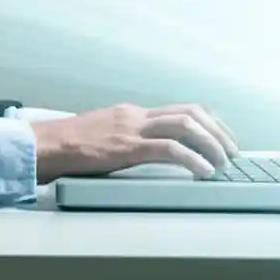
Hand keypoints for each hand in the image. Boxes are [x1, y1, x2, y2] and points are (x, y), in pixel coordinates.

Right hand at [30, 103, 239, 182]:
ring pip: (186, 125)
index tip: (223, 138)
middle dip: (218, 131)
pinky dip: (193, 158)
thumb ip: (127, 136)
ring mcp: (133, 129)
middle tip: (232, 153)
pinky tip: (204, 171)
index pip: (183, 108)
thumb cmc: (69, 145)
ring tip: (223, 164)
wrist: (47, 145)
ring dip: (211, 144)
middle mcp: (138, 116)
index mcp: (134, 113)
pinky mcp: (127, 148)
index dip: (210, 122)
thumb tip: (148, 149)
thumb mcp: (104, 133)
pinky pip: (169, 149)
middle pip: (191, 112)